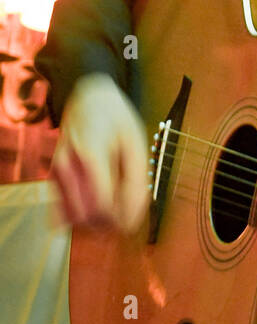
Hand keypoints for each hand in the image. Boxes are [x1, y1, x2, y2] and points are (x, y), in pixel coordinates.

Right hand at [51, 72, 149, 233]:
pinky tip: (96, 207)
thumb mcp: (136, 143)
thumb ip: (137, 180)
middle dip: (108, 223)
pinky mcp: (52, 179)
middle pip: (85, 216)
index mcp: (91, 153)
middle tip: (124, 212)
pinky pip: (61, 213)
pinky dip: (81, 218)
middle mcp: (67, 164)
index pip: (102, 204)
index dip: (121, 218)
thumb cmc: (115, 120)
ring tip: (112, 208)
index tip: (133, 216)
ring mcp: (56, 172)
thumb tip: (131, 217)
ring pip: (71, 219)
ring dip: (94, 223)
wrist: (88, 99)